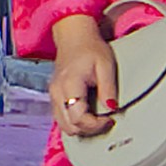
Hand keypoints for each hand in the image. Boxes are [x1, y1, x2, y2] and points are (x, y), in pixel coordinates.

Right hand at [46, 16, 120, 141]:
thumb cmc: (90, 47)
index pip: (78, 118)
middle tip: (105, 121)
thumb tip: (112, 109)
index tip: (110, 119)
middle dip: (89, 129)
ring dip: (81, 128)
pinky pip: (61, 118)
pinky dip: (74, 122)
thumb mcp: (105, 65)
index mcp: (69, 84)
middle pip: (69, 126)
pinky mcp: (54, 96)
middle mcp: (57, 92)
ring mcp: (53, 95)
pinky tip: (87, 115)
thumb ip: (108, 88)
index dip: (95, 125)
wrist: (74, 35)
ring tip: (97, 119)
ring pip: (64, 125)